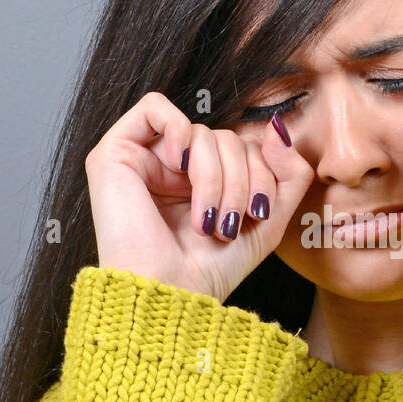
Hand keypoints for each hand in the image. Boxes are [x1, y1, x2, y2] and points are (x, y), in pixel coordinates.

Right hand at [85, 94, 314, 303]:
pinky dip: (178, 130)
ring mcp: (144, 160)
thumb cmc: (211, 269)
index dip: (263, 173)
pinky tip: (180, 166)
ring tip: (204, 218)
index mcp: (205, 182)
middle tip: (228, 222)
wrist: (171, 295)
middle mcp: (173, 169)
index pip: (245, 148)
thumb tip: (279, 126)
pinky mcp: (114, 154)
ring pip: (200, 131)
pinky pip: (154, 107)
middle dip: (241, 178)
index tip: (258, 214)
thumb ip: (288, 172)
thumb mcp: (269, 220)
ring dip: (214, 176)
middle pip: (225, 138)